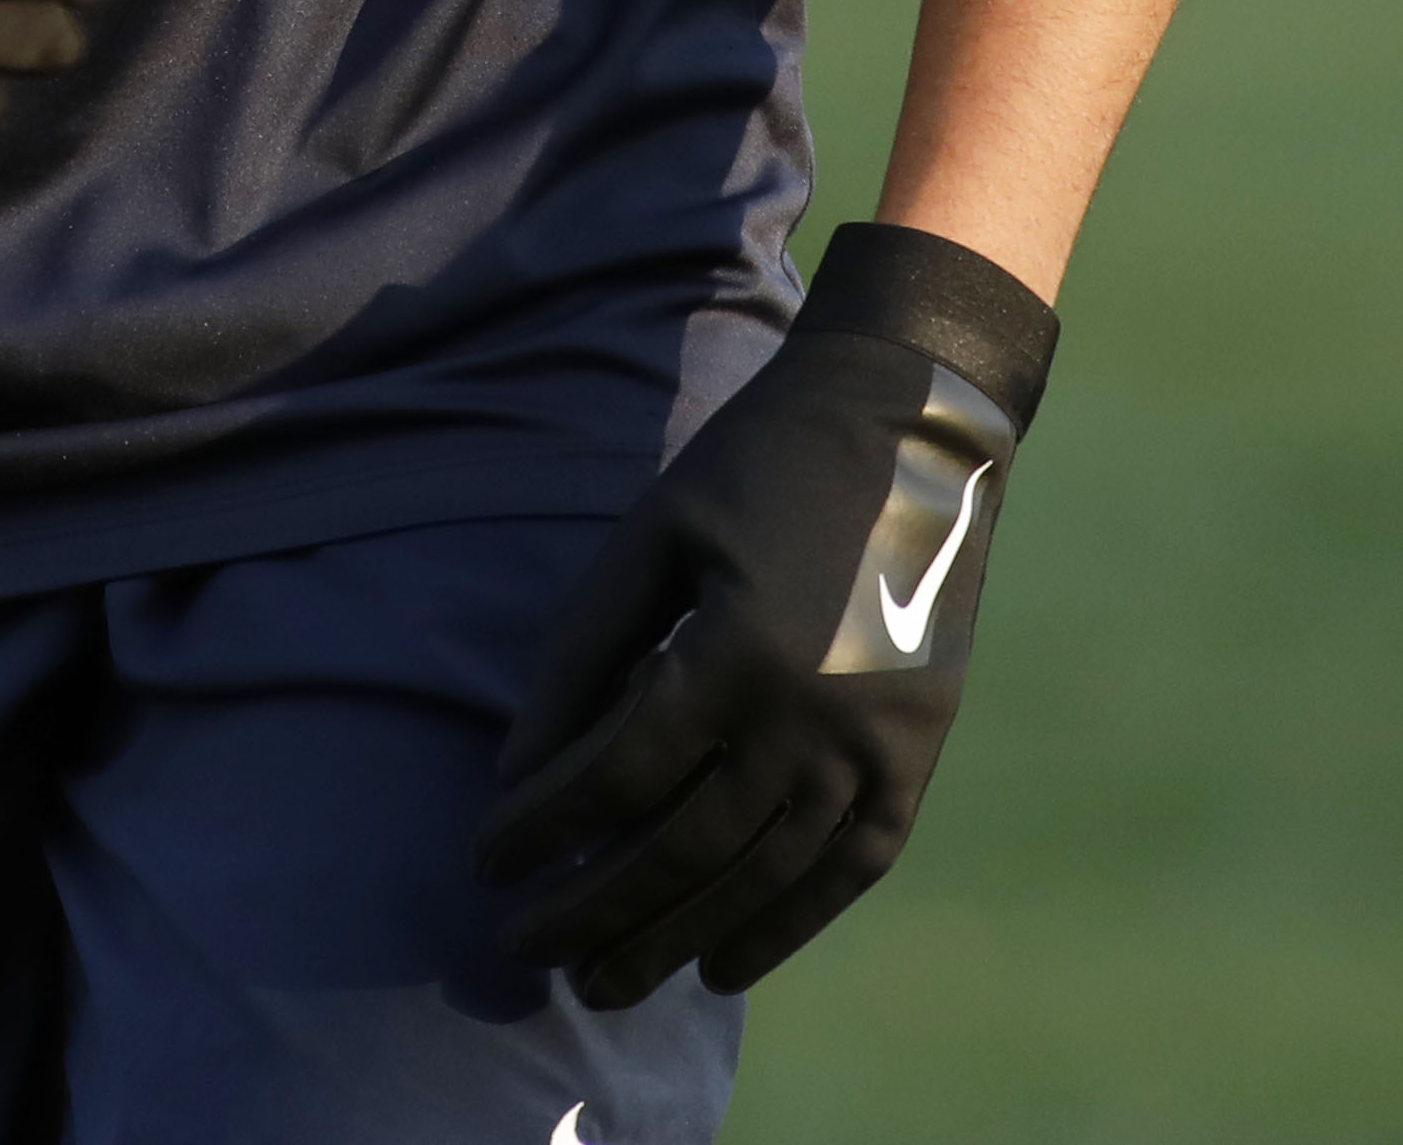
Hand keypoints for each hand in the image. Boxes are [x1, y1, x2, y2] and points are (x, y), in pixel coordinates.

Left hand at [478, 222, 1057, 1005]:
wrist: (914, 419)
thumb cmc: (758, 462)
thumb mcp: (652, 535)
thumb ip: (582, 653)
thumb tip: (516, 769)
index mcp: (734, 653)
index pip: (614, 779)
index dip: (540, 828)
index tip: (484, 859)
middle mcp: (810, 718)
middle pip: (680, 851)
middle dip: (590, 910)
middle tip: (524, 949)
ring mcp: (875, 746)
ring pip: (760, 878)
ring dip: (673, 940)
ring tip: (603, 984)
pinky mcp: (918, 753)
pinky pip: (848, 868)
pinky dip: (785, 926)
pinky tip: (722, 968)